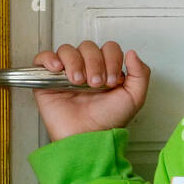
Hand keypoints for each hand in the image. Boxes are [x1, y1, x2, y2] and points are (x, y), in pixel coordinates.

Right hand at [31, 40, 150, 141]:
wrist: (88, 136)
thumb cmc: (108, 122)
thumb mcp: (134, 98)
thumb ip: (140, 74)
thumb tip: (132, 53)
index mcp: (106, 70)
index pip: (108, 48)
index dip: (111, 59)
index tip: (111, 81)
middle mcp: (86, 69)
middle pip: (88, 47)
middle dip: (94, 63)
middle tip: (95, 84)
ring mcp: (66, 73)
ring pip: (67, 50)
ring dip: (75, 63)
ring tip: (78, 82)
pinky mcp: (47, 80)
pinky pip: (43, 58)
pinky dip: (49, 59)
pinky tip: (58, 69)